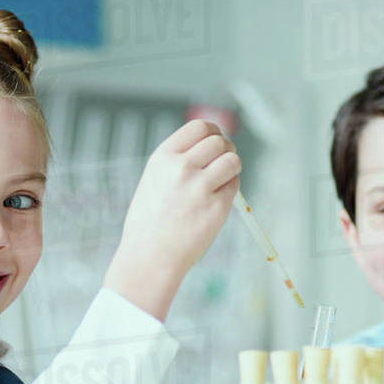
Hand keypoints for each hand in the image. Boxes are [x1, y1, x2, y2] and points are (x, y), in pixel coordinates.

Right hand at [104, 119, 240, 320]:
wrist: (149, 256)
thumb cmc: (150, 222)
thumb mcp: (154, 180)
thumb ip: (177, 162)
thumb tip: (210, 147)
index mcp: (163, 158)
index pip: (199, 127)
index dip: (213, 131)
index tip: (216, 140)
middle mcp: (182, 168)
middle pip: (219, 141)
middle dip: (226, 149)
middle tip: (223, 162)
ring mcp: (200, 187)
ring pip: (232, 160)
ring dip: (232, 166)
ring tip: (223, 178)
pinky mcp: (216, 207)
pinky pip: (234, 186)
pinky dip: (230, 189)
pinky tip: (216, 201)